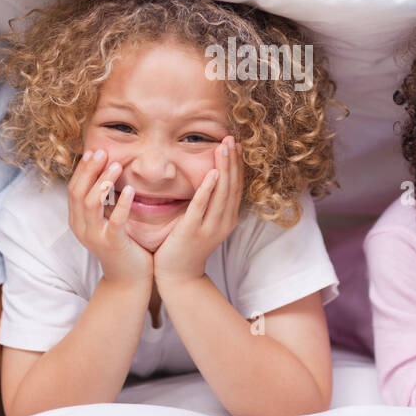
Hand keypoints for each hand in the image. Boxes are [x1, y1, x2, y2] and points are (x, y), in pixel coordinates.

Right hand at [66, 147, 152, 285]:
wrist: (128, 280)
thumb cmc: (122, 246)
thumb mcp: (107, 221)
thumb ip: (104, 202)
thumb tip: (108, 172)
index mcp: (78, 220)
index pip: (74, 189)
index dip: (82, 169)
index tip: (93, 151)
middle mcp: (82, 228)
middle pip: (78, 192)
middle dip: (89, 170)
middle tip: (102, 152)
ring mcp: (95, 237)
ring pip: (92, 204)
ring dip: (103, 182)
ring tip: (116, 166)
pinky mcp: (112, 244)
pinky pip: (115, 221)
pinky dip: (121, 204)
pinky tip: (131, 191)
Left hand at [153, 136, 242, 284]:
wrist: (178, 278)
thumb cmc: (186, 247)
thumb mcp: (203, 223)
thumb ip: (208, 204)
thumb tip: (208, 179)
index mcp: (227, 218)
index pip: (236, 186)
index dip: (237, 164)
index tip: (236, 144)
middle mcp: (223, 222)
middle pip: (232, 185)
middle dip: (232, 160)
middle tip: (231, 138)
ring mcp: (210, 227)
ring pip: (221, 192)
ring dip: (224, 167)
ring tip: (224, 146)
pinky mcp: (193, 232)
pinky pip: (202, 206)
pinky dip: (208, 189)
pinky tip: (212, 173)